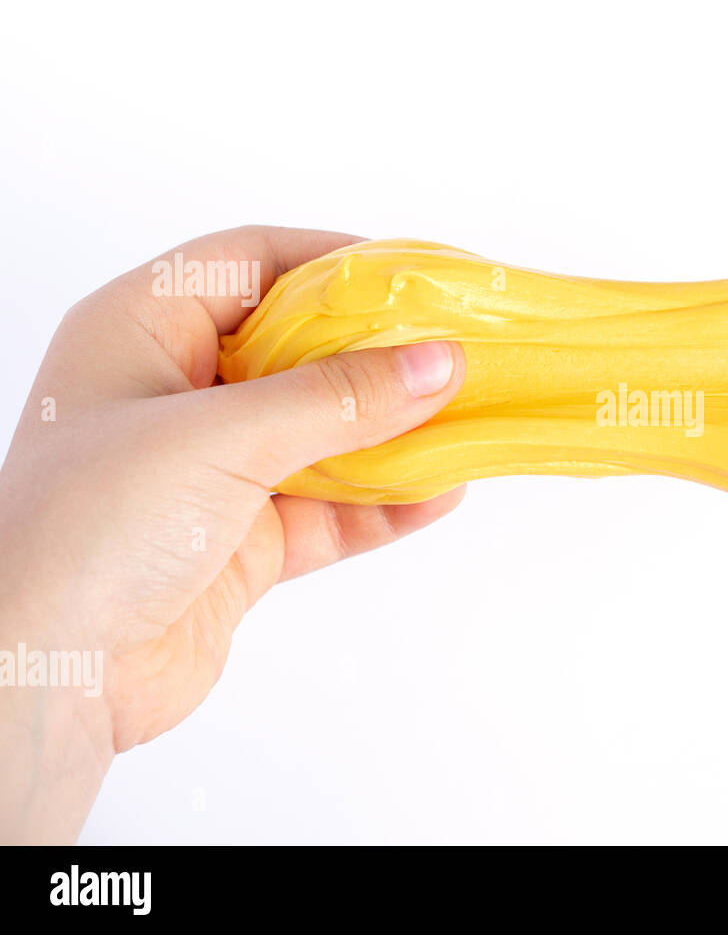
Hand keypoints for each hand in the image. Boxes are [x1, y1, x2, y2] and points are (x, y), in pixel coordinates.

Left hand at [0, 226, 465, 841]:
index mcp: (140, 330)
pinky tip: (438, 493)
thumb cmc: (87, 531)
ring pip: (323, 434)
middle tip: (460, 351)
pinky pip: (328, 507)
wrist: (44, 679)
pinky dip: (382, 502)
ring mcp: (211, 471)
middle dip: (380, 355)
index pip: (251, 265)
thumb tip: (439, 360)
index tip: (418, 278)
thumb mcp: (220, 437)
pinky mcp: (241, 541)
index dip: (334, 265)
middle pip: (300, 351)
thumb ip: (338, 398)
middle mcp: (176, 393)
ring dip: (392, 433)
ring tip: (467, 421)